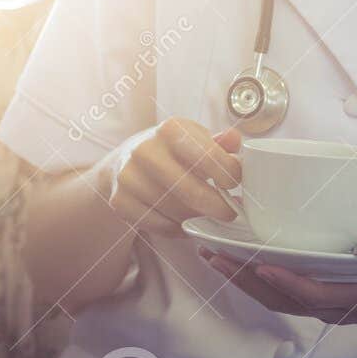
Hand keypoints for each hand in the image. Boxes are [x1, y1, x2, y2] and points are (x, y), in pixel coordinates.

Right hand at [99, 118, 241, 233]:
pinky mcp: (120, 201)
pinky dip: (177, 228)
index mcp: (170, 129)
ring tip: (205, 214)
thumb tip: (235, 140)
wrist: (123, 162)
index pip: (207, 156)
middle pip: (191, 191)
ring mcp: (129, 177)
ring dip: (197, 218)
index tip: (236, 184)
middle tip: (229, 212)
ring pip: (176, 212)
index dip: (229, 175)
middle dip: (217, 207)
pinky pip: (159, 225)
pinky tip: (183, 221)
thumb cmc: (169, 150)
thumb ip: (218, 143)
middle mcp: (145, 150)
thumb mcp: (193, 138)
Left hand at [201, 248, 356, 339]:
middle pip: (282, 299)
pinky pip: (281, 294)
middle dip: (245, 280)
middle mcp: (336, 307)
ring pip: (276, 299)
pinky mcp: (321, 298)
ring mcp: (326, 306)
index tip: (260, 262)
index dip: (287, 281)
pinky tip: (236, 260)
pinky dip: (255, 279)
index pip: (316, 294)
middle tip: (212, 253)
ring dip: (242, 280)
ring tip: (211, 254)